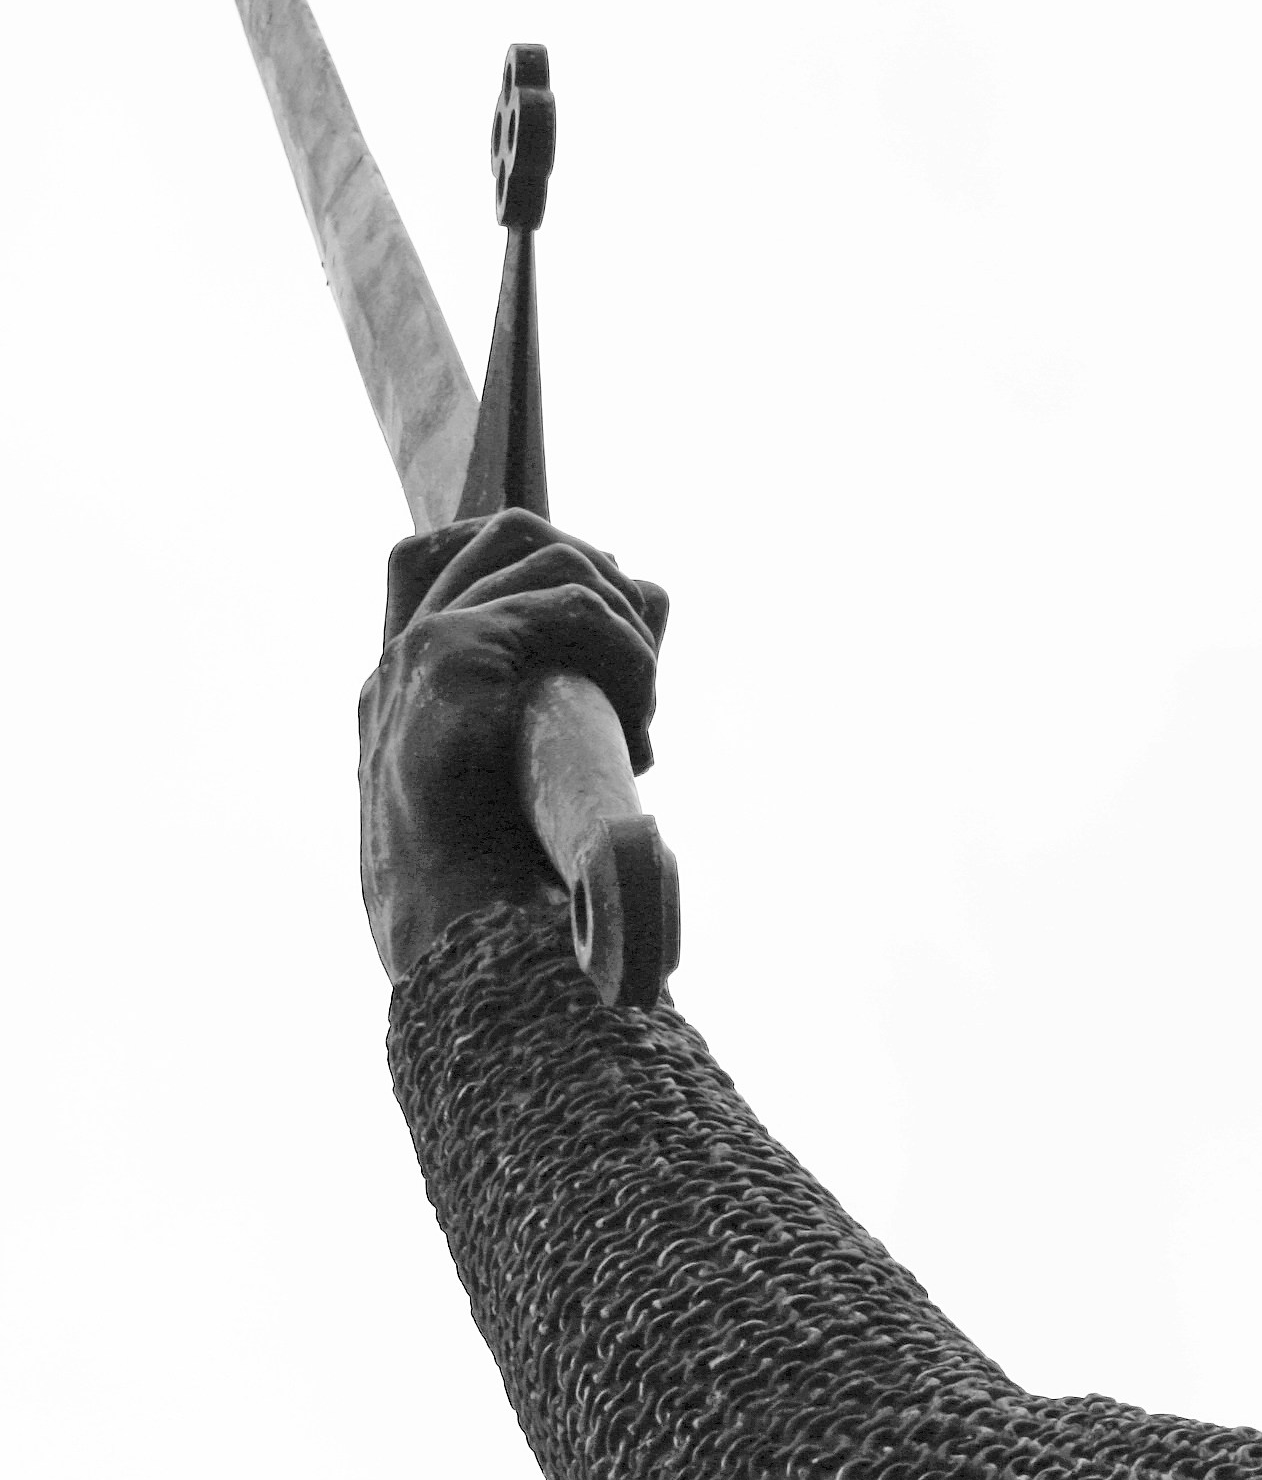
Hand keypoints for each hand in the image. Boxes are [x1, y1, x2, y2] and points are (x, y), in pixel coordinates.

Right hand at [358, 509, 667, 980]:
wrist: (460, 948)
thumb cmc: (496, 890)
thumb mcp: (517, 792)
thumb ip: (542, 721)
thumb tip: (638, 647)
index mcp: (399, 689)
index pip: (437, 557)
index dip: (529, 552)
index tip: (608, 602)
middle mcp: (398, 659)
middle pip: (505, 532)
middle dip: (596, 569)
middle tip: (643, 653)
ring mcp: (418, 650)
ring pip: (549, 559)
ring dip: (622, 616)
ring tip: (645, 698)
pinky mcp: (452, 658)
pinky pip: (571, 607)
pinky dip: (627, 649)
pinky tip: (641, 714)